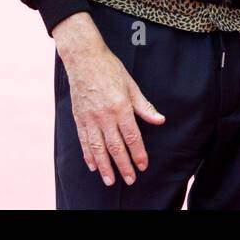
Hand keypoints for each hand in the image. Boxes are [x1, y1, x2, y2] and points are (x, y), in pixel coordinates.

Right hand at [54, 12, 165, 186]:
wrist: (84, 59)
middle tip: (130, 180)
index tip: (143, 166)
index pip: (132, 136)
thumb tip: (160, 120)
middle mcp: (104, 116)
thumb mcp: (132, 85)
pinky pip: (84, 141)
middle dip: (123, 165)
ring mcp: (90, 118)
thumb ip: (144, 106)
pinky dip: (88, 155)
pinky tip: (93, 166)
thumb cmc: (110, 69)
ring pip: (98, 148)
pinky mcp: (79, 118)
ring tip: (111, 180)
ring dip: (105, 166)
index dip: (138, 153)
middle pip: (115, 147)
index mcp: (121, 107)